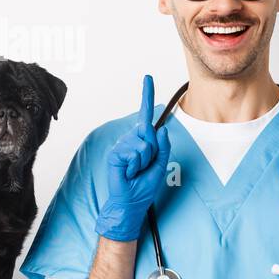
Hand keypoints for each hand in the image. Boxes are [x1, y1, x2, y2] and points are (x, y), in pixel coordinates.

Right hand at [94, 75, 171, 240]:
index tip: (148, 78)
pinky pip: (134, 153)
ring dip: (145, 161)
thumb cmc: (145, 184)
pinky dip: (136, 165)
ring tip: (137, 170)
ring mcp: (122, 145)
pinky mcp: (115, 154)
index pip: (145, 115)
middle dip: (153, 152)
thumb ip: (164, 146)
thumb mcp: (161, 164)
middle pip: (149, 133)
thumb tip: (161, 130)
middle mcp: (131, 139)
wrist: (131, 201)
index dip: (147, 95)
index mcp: (143, 140)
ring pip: (144, 144)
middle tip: (145, 166)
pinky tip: (129, 172)